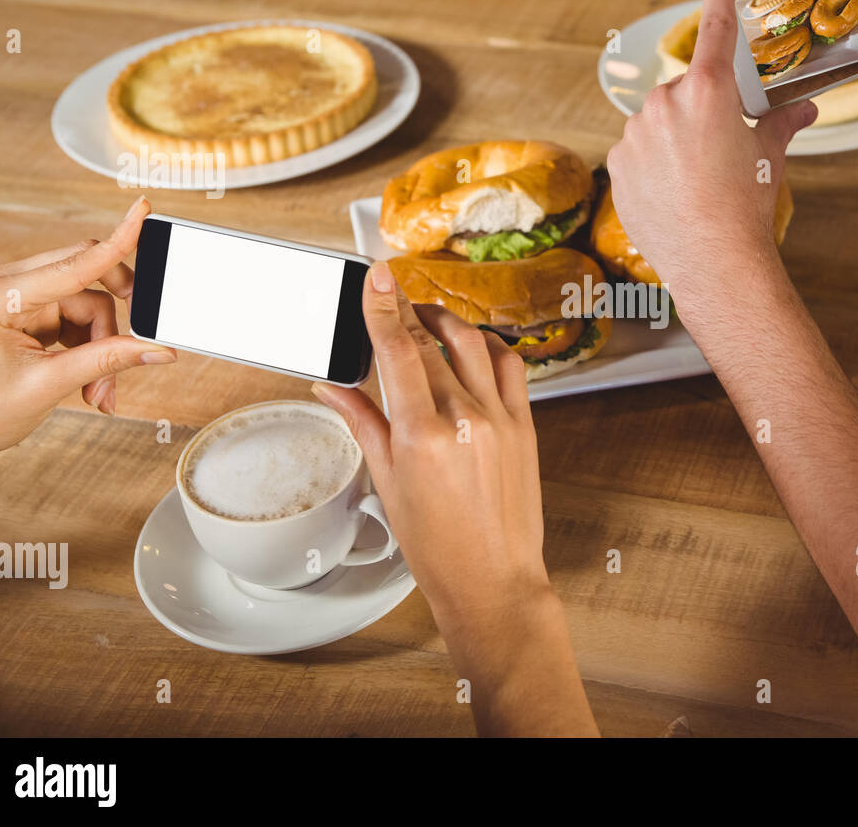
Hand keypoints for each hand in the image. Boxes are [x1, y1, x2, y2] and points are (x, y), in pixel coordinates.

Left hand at [0, 196, 175, 464]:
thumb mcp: (48, 386)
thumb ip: (108, 361)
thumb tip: (157, 350)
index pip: (75, 263)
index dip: (118, 239)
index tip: (142, 210)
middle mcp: (2, 287)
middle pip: (87, 280)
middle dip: (113, 322)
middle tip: (133, 351)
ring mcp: (12, 298)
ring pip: (85, 302)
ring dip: (100, 345)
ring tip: (96, 389)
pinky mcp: (22, 313)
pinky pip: (73, 315)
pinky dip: (86, 346)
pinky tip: (84, 378)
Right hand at [312, 261, 545, 617]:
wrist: (492, 580)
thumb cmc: (437, 546)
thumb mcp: (386, 482)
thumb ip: (362, 423)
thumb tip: (331, 387)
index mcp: (423, 436)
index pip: (398, 350)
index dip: (384, 306)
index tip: (376, 277)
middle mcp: (465, 420)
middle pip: (431, 341)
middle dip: (407, 309)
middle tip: (391, 293)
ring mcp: (501, 420)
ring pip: (474, 343)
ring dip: (447, 321)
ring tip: (427, 317)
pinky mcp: (526, 425)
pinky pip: (509, 366)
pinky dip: (487, 346)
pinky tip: (471, 346)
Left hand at [606, 0, 814, 308]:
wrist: (713, 259)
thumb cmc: (745, 205)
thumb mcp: (768, 155)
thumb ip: (781, 122)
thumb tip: (805, 108)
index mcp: (708, 90)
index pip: (715, 32)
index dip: (719, 5)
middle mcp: (665, 103)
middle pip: (683, 89)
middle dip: (699, 109)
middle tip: (718, 145)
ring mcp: (635, 134)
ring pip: (656, 122)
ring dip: (673, 137)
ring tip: (696, 178)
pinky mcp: (618, 165)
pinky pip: (637, 151)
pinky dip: (652, 163)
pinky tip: (673, 191)